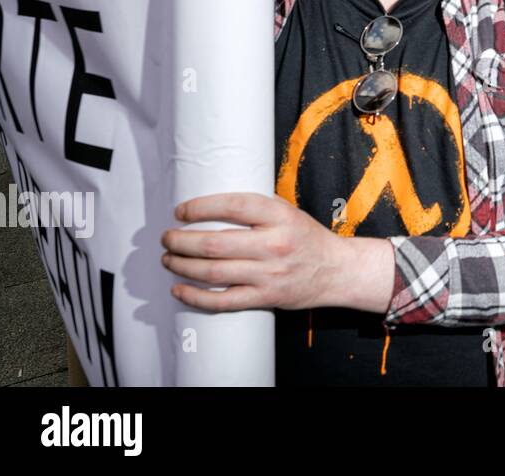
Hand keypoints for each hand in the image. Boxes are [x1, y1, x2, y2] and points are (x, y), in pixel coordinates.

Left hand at [162, 193, 350, 311]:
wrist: (336, 271)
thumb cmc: (307, 238)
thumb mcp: (288, 212)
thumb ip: (257, 207)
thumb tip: (213, 203)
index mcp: (280, 217)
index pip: (233, 206)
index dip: (201, 207)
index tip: (181, 211)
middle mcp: (274, 245)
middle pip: (215, 243)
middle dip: (181, 241)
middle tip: (168, 237)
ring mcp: (269, 274)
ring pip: (213, 272)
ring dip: (182, 265)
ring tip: (169, 258)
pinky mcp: (265, 297)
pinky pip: (223, 300)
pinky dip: (195, 296)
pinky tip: (180, 289)